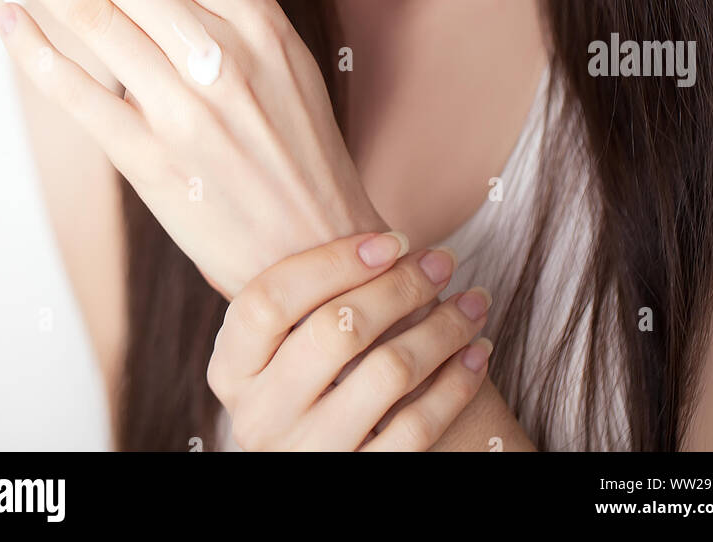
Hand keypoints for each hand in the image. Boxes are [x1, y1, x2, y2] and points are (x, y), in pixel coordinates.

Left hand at [0, 0, 381, 298]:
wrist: (318, 249)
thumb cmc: (300, 141)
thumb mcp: (286, 43)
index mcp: (255, 16)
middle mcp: (220, 54)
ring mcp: (184, 111)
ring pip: (91, 17)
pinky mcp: (153, 165)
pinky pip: (81, 98)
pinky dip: (36, 54)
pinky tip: (2, 14)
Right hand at [207, 230, 493, 450]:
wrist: (320, 462)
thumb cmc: (313, 378)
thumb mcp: (285, 344)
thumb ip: (308, 295)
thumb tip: (379, 228)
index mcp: (232, 369)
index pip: (268, 299)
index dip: (334, 261)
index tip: (394, 239)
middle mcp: (258, 417)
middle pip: (334, 331)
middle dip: (401, 287)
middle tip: (445, 259)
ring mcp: (306, 456)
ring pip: (386, 374)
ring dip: (443, 327)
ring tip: (475, 300)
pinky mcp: (355, 482)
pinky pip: (418, 428)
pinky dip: (458, 382)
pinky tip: (480, 350)